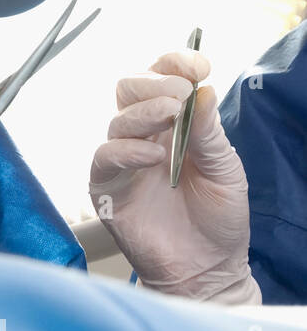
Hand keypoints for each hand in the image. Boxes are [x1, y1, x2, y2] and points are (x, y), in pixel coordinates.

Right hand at [88, 50, 259, 303]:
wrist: (207, 268)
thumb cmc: (218, 218)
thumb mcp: (225, 169)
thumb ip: (208, 132)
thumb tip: (202, 89)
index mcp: (174, 124)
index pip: (162, 77)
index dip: (175, 63)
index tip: (199, 65)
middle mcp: (144, 136)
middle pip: (129, 88)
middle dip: (154, 84)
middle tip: (180, 95)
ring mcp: (123, 161)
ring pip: (117, 119)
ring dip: (144, 112)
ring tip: (170, 117)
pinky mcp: (107, 187)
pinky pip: (104, 157)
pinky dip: (127, 150)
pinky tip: (154, 157)